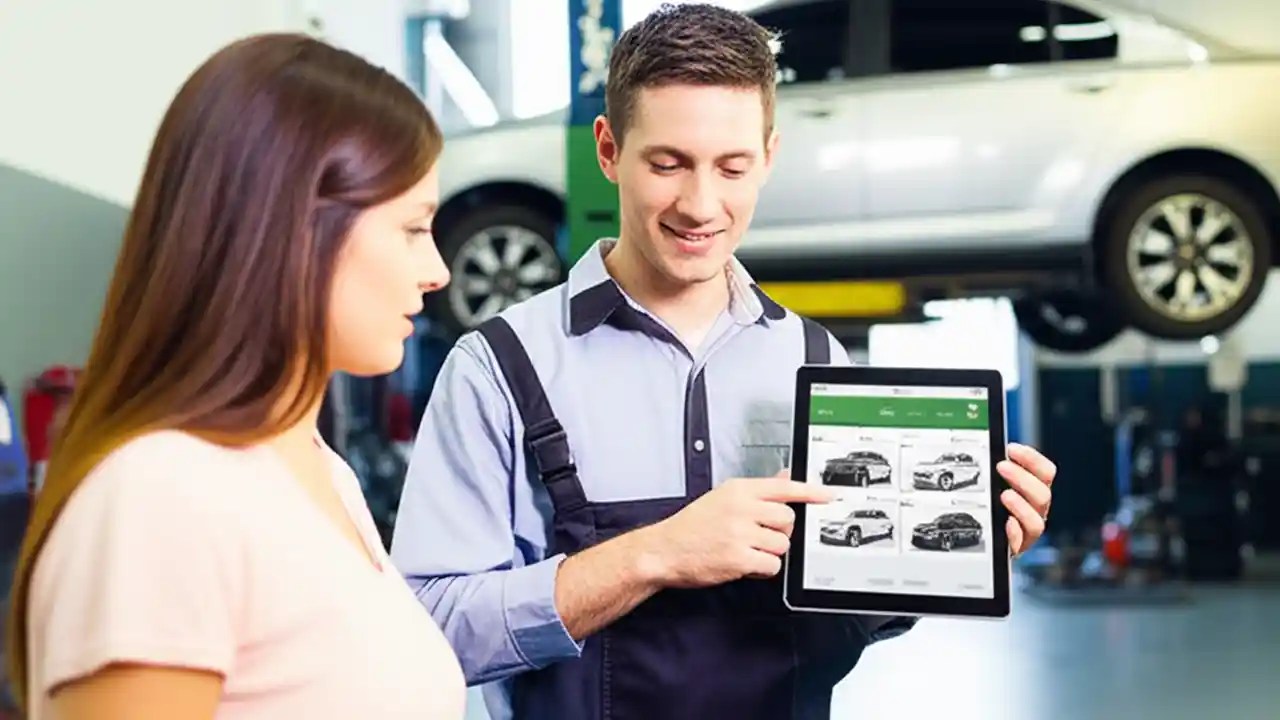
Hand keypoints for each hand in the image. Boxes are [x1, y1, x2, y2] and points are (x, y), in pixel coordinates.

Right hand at [638, 475, 834, 588]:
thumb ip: (757, 491)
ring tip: (747, 551)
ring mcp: (739, 533)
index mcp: (738, 490)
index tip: (828, 496)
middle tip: (760, 536)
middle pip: (787, 519)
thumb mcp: (722, 498)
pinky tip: (744, 564)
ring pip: (782, 544)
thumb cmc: (692, 527)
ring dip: (770, 552)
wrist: (664, 550)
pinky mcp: (738, 558)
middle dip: (780, 532)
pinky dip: (762, 569)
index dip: (810, 492)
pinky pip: (771, 565)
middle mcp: (740, 508)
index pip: (783, 487)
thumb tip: (785, 477)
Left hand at [998, 443, 1056, 555]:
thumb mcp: (996, 484)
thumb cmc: (991, 508)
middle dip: (1023, 478)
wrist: (983, 542)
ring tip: (1004, 495)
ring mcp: (1026, 533)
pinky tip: (1006, 523)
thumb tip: (990, 449)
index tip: (1012, 449)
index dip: (1032, 459)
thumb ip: (999, 472)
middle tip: (1001, 467)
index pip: (1046, 473)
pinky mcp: (1014, 550)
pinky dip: (1014, 533)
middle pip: (1043, 495)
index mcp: (1034, 493)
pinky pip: (1019, 544)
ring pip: (1036, 522)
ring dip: (1021, 505)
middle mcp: (1035, 513)